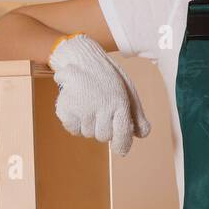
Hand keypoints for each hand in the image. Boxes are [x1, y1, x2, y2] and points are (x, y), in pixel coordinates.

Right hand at [48, 33, 150, 155]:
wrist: (81, 57)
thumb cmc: (108, 76)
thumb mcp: (127, 90)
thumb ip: (136, 113)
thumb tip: (142, 135)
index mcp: (120, 103)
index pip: (122, 134)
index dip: (122, 145)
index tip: (121, 150)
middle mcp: (102, 107)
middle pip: (103, 137)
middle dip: (103, 129)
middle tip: (101, 112)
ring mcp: (83, 109)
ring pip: (88, 133)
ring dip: (89, 125)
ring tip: (89, 105)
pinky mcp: (66, 108)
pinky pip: (73, 129)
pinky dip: (75, 123)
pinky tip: (78, 107)